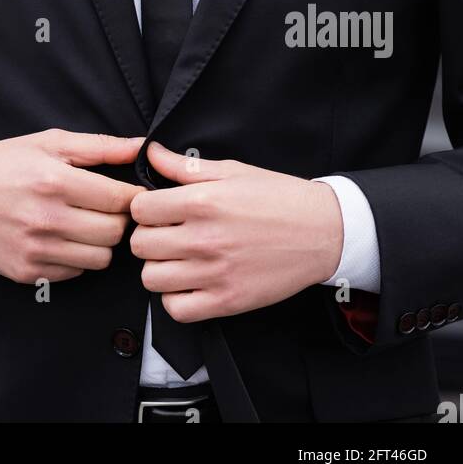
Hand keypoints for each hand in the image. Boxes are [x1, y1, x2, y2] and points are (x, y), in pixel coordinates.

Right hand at [0, 128, 146, 284]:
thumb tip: (142, 146)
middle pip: (114, 232)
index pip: (119, 200)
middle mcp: (45, 218)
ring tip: (87, 223)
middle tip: (108, 208)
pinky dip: (77, 257)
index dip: (133, 196)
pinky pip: (75, 273)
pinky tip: (64, 238)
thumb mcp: (50, 142)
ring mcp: (35, 249)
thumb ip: (100, 146)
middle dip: (119, 219)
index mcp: (54, 181)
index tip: (132, 193)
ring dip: (101, 242)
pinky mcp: (26, 272)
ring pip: (100, 258)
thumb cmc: (5, 163)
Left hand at [130, 141, 343, 321]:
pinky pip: (177, 309)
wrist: (322, 231)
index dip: (144, 207)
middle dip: (149, 236)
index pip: (139, 209)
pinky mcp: (227, 301)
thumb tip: (149, 153)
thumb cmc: (278, 197)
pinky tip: (189, 282)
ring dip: (159, 268)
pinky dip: (176, 298)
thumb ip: (184, 166)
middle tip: (167, 233)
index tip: (157, 209)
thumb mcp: (231, 170)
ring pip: (152, 278)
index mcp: (201, 201)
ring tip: (177, 258)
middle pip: (140, 245)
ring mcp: (215, 273)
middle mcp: (204, 238)